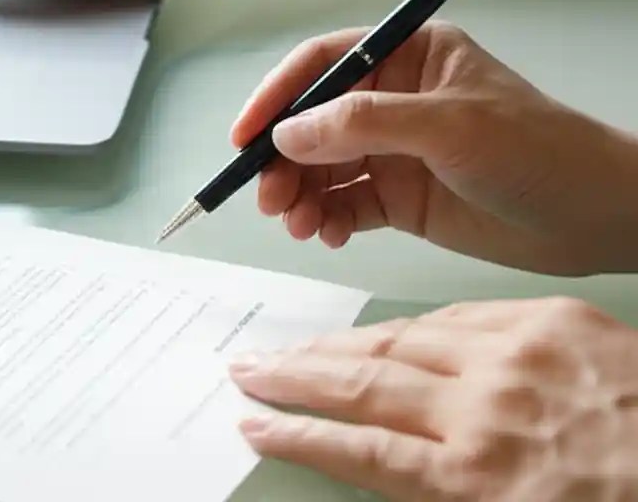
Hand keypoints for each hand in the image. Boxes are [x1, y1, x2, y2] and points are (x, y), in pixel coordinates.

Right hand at [229, 298, 637, 500]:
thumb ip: (454, 495)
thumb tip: (395, 468)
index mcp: (478, 482)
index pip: (359, 450)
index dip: (297, 434)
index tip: (255, 425)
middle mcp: (485, 417)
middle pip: (364, 387)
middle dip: (295, 377)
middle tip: (249, 367)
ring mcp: (518, 362)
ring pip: (401, 343)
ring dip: (339, 345)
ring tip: (294, 346)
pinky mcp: (553, 325)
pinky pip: (463, 318)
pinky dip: (414, 327)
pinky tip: (385, 332)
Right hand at [231, 22, 637, 275]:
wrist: (598, 218)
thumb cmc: (542, 152)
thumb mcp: (448, 126)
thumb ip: (363, 125)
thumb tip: (288, 133)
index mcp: (409, 57)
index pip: (324, 65)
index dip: (278, 97)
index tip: (245, 137)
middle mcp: (395, 100)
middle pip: (312, 123)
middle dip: (283, 160)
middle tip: (268, 196)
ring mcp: (397, 151)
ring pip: (322, 169)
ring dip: (300, 195)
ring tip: (297, 223)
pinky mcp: (403, 198)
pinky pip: (345, 205)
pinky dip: (327, 220)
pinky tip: (326, 234)